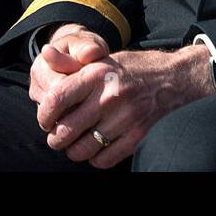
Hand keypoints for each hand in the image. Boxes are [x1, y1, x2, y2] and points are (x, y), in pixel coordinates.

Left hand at [31, 44, 215, 168]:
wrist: (171, 78)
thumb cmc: (130, 68)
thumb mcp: (101, 59)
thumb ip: (71, 62)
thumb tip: (45, 55)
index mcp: (97, 74)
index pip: (57, 99)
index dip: (44, 115)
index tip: (46, 119)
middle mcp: (109, 96)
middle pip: (65, 131)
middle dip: (54, 138)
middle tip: (57, 135)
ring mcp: (124, 118)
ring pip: (82, 150)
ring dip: (72, 151)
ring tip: (75, 143)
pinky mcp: (136, 135)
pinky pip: (104, 160)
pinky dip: (94, 159)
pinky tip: (96, 148)